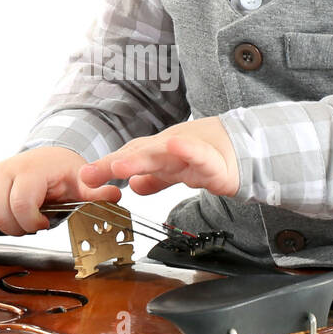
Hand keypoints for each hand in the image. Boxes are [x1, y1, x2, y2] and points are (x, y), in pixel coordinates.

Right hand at [0, 146, 122, 236]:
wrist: (47, 158)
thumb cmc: (61, 173)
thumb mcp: (81, 181)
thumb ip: (94, 192)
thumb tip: (112, 196)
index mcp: (30, 171)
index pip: (19, 203)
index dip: (30, 221)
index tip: (43, 222)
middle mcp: (4, 171)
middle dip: (14, 226)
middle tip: (28, 222)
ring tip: (9, 219)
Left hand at [77, 117, 239, 197]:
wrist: (249, 150)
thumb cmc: (212, 156)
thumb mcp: (177, 171)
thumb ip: (156, 179)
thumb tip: (135, 187)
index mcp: (161, 153)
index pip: (129, 158)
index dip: (106, 167)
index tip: (83, 178)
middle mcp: (171, 149)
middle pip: (139, 154)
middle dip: (113, 163)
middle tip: (89, 174)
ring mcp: (191, 153)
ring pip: (163, 155)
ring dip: (140, 158)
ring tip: (119, 164)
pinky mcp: (214, 162)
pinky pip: (199, 155)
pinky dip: (187, 150)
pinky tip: (173, 146)